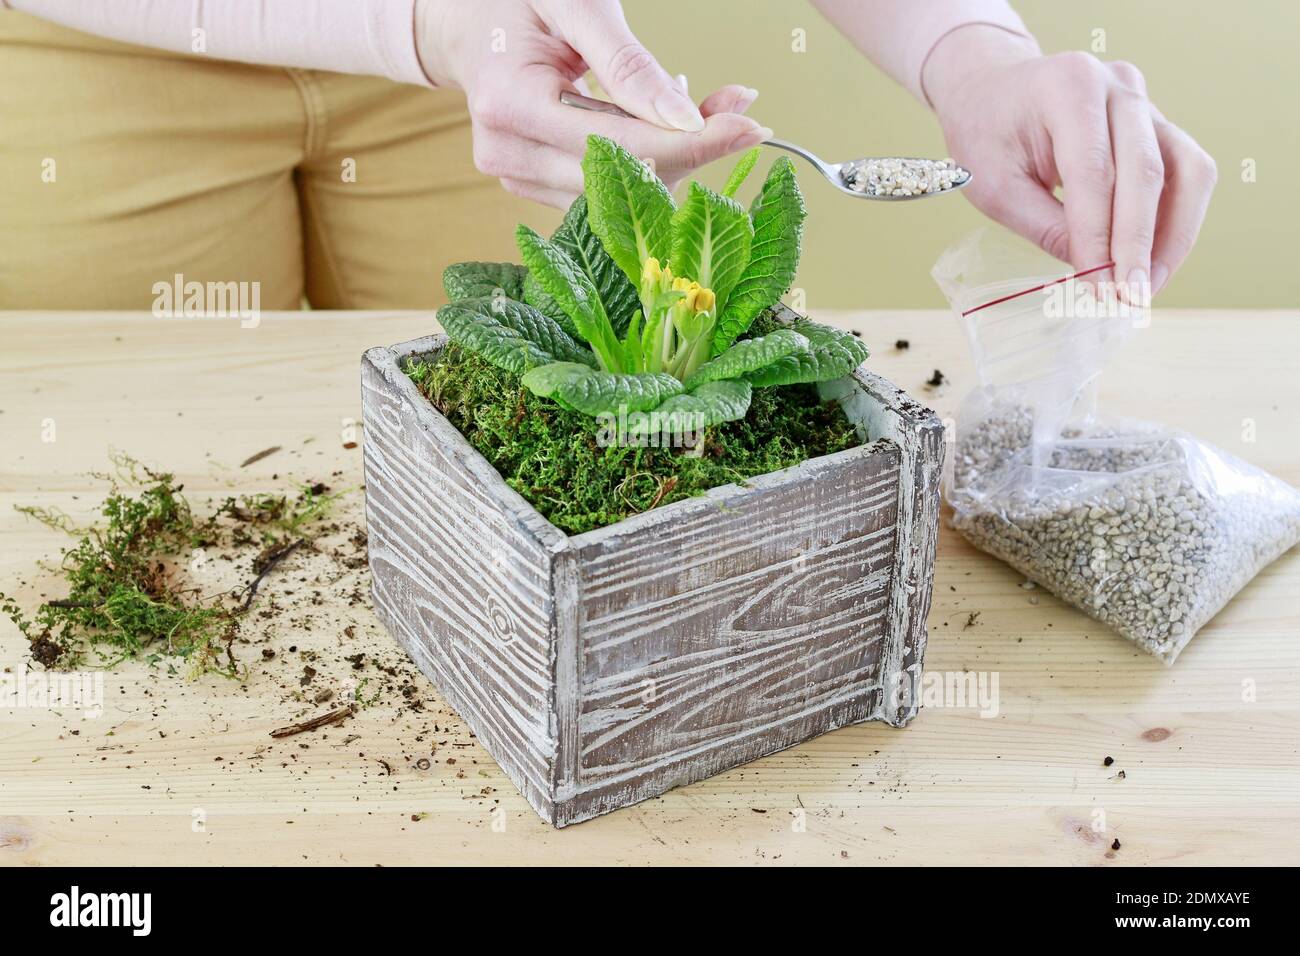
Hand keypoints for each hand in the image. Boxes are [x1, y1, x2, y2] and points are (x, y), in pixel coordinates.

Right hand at [416, 0, 769, 207]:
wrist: (466, 22)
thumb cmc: (519, 0)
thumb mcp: (577, 6)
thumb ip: (629, 64)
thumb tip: (687, 120)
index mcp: (509, 104)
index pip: (619, 143)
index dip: (691, 142)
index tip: (750, 126)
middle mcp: (507, 153)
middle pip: (623, 177)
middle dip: (688, 146)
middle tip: (731, 105)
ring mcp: (514, 176)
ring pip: (618, 191)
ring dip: (666, 154)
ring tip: (678, 101)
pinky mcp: (528, 186)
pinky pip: (601, 188)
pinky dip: (640, 161)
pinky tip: (646, 122)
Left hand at [924, 27, 1216, 298]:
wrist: (992, 91)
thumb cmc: (986, 135)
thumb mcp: (994, 185)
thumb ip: (1044, 225)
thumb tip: (1095, 273)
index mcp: (1069, 88)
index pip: (1095, 173)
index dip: (1101, 237)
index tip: (1101, 289)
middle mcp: (1118, 85)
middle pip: (1146, 170)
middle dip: (1140, 243)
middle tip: (1131, 297)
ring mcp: (1144, 101)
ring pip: (1186, 171)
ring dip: (1173, 235)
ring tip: (1147, 286)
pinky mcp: (1158, 124)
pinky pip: (1185, 173)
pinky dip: (1175, 220)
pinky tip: (1153, 260)